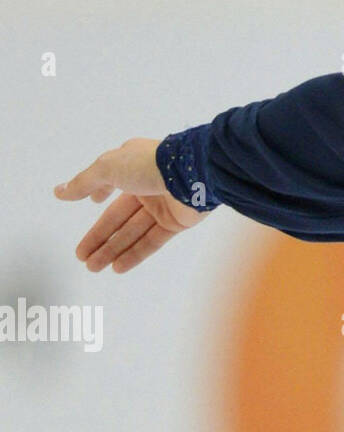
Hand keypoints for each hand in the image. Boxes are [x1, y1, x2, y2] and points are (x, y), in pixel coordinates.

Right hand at [54, 137, 206, 272]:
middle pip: (119, 216)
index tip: (92, 204)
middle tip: (81, 257)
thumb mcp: (107, 167)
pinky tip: (117, 267)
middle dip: (100, 237)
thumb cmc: (149, 163)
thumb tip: (60, 192)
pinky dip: (135, 254)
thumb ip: (84, 182)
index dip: (100, 194)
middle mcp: (149, 185)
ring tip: (92, 267)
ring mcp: (164, 204)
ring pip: (133, 231)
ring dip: (113, 249)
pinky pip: (153, 240)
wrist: (194, 172)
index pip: (113, 182)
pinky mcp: (178, 221)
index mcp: (134, 165)